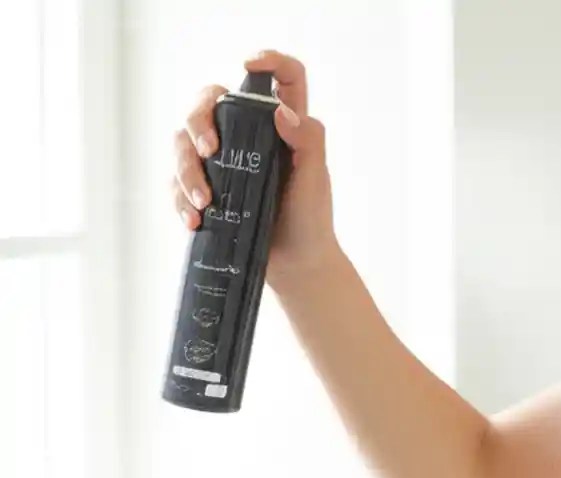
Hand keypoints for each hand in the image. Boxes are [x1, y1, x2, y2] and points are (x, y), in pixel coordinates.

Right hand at [169, 49, 341, 286]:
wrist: (296, 265)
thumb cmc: (311, 219)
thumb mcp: (315, 179)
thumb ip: (309, 141)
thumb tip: (281, 112)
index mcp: (284, 126)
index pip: (282, 79)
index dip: (269, 62)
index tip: (249, 64)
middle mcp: (249, 136)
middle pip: (209, 102)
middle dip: (199, 121)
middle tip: (210, 151)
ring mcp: (224, 161)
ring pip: (183, 142)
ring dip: (186, 169)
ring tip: (205, 203)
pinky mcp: (207, 189)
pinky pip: (177, 182)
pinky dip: (180, 199)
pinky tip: (196, 221)